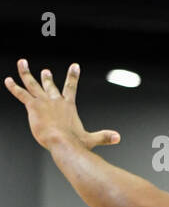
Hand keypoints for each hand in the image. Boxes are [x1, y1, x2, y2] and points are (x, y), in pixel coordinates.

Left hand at [5, 60, 119, 151]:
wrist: (63, 143)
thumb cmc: (76, 143)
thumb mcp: (91, 139)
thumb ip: (104, 137)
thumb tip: (119, 137)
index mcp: (69, 107)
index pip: (71, 88)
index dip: (73, 76)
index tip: (75, 66)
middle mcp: (56, 101)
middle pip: (50, 85)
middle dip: (47, 78)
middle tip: (45, 71)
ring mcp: (44, 102)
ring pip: (32, 84)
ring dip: (26, 73)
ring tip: (22, 63)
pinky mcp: (33, 106)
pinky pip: (21, 93)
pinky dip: (14, 86)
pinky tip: (8, 80)